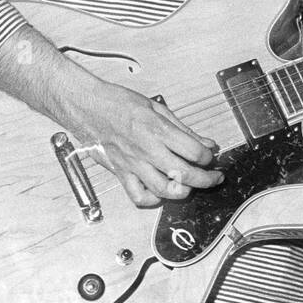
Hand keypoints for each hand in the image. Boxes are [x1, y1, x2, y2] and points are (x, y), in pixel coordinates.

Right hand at [0, 24, 221, 207]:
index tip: (212, 156)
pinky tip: (162, 193)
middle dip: (206, 180)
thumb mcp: (157, 107)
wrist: (87, 107)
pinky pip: (138, 196)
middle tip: (215, 178)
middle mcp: (147, 150)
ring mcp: (133, 164)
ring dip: (184, 192)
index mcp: (158, 130)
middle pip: (185, 174)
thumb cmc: (119, 103)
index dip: (209, 157)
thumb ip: (184, 129)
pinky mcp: (120, 173)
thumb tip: (207, 143)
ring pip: (164, 190)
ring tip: (192, 187)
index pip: (194, 152)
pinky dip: (153, 200)